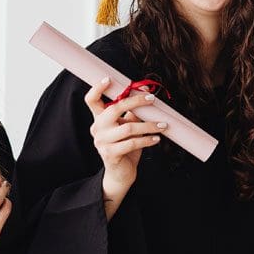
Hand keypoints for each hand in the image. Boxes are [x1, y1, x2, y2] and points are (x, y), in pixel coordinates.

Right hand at [84, 78, 167, 219]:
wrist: (121, 174)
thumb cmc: (126, 146)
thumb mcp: (128, 127)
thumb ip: (133, 112)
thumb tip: (145, 93)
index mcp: (99, 119)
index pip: (91, 100)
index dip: (97, 88)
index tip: (109, 79)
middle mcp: (97, 129)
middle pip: (113, 109)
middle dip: (134, 101)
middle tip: (152, 99)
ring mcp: (102, 142)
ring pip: (128, 128)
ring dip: (149, 125)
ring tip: (162, 124)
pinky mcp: (110, 154)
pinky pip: (132, 143)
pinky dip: (147, 139)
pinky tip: (157, 138)